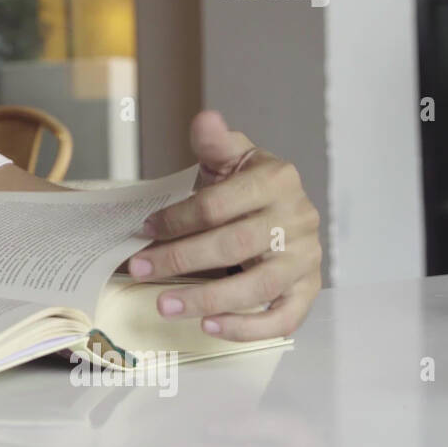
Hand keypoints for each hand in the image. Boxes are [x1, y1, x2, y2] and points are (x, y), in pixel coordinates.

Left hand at [127, 111, 322, 340]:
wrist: (281, 209)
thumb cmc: (247, 186)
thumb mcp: (230, 157)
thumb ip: (214, 143)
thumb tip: (205, 119)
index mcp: (277, 180)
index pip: (219, 204)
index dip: (178, 218)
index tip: (145, 229)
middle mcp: (298, 219)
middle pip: (235, 245)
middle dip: (181, 258)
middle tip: (140, 269)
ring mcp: (305, 257)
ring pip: (258, 286)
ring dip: (208, 299)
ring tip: (164, 305)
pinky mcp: (307, 289)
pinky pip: (283, 318)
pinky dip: (247, 327)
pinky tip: (210, 326)